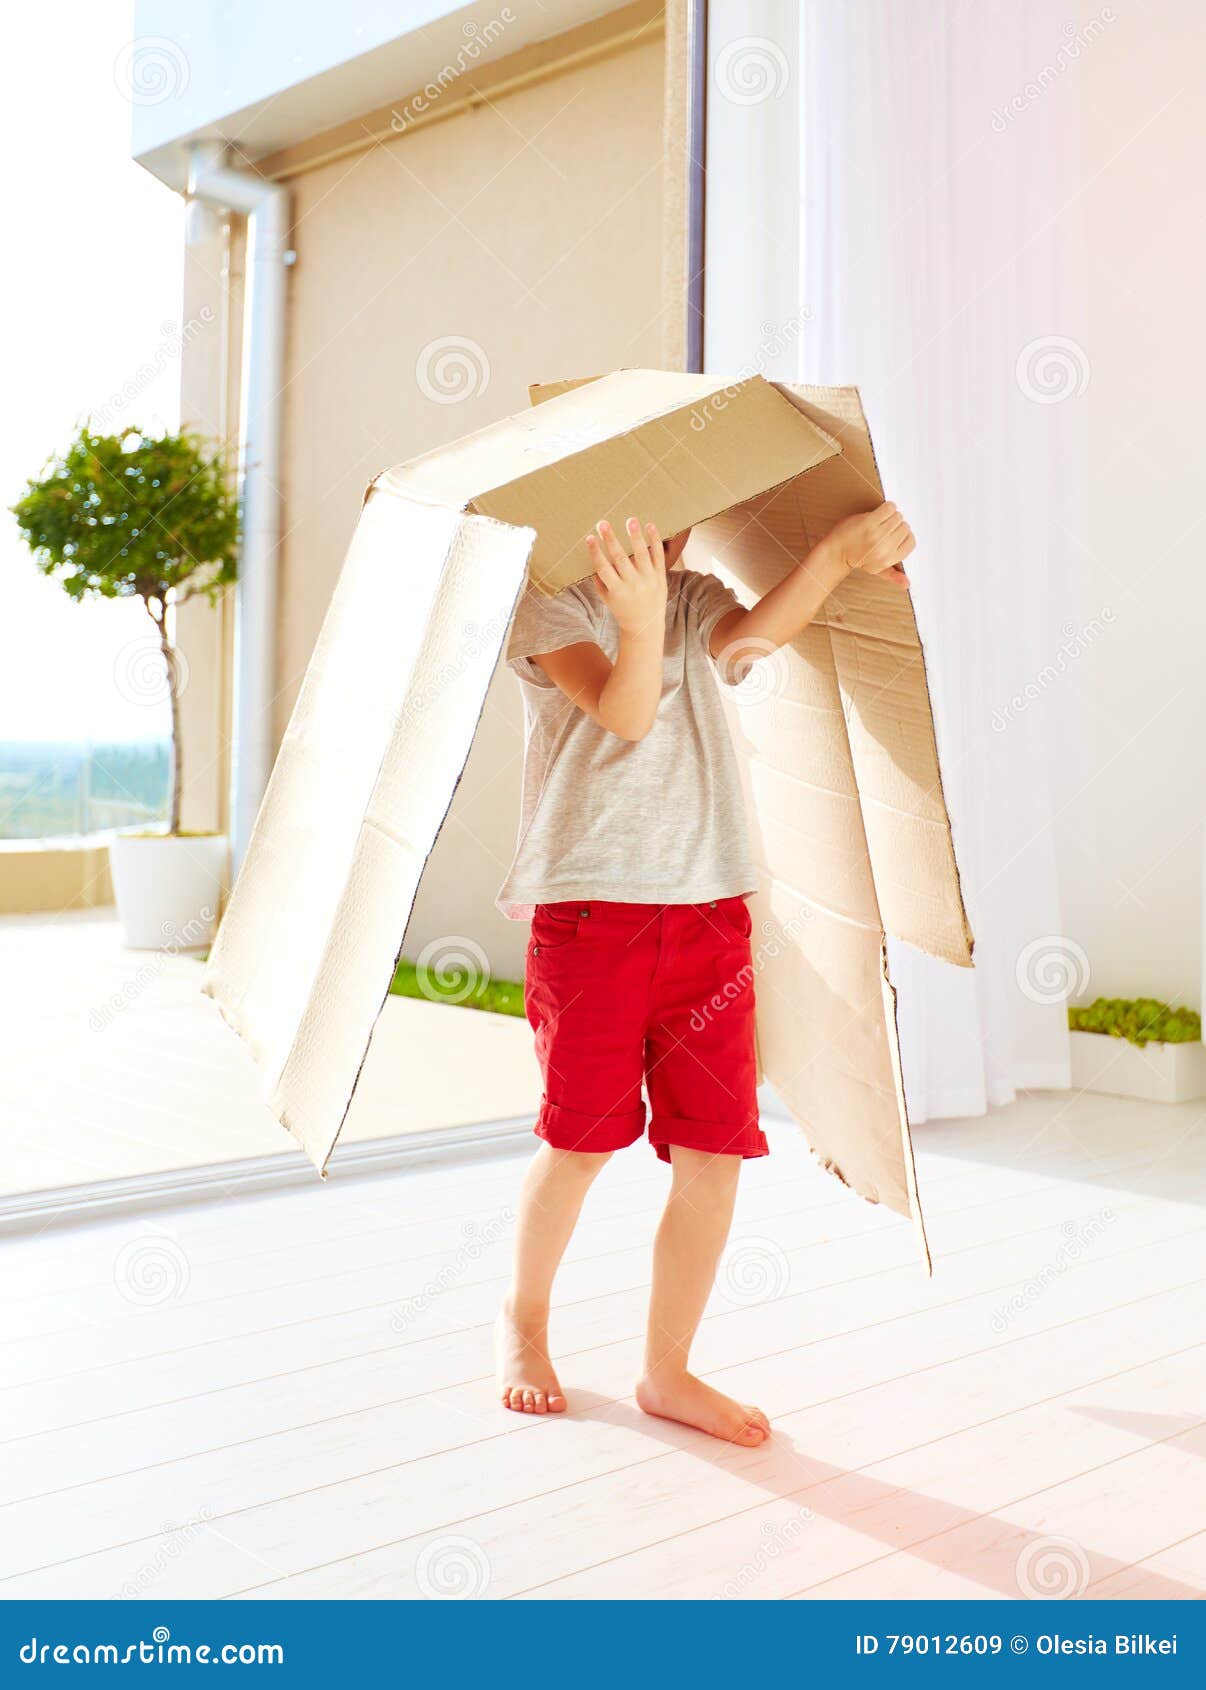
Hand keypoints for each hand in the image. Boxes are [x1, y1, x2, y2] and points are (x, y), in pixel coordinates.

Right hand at [587, 517, 668, 634]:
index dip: (595, 552)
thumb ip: (600, 580)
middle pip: (620, 559)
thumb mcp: (607, 598)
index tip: (589, 538)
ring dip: (635, 536)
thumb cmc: (622, 609)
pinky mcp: (660, 576)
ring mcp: (648, 580)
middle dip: (610, 540)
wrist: (645, 626)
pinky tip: (650, 526)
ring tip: (630, 520)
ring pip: (641, 555)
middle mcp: (633, 585)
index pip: (603, 568)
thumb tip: (593, 555)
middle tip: (602, 523)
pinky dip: (654, 541)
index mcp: (617, 590)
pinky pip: (658, 556)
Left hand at [821, 501, 914, 587]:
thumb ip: (892, 575)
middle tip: (885, 526)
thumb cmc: (854, 557)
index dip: (905, 535)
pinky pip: (890, 508)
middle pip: (905, 528)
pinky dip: (888, 507)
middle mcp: (884, 549)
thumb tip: (907, 584)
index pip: (911, 542)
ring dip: (892, 515)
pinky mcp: (869, 522)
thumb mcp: (875, 569)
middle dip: (897, 525)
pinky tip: (881, 512)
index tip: (896, 533)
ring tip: (882, 520)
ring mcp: (877, 535)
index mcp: (888, 560)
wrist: (834, 552)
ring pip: (898, 517)